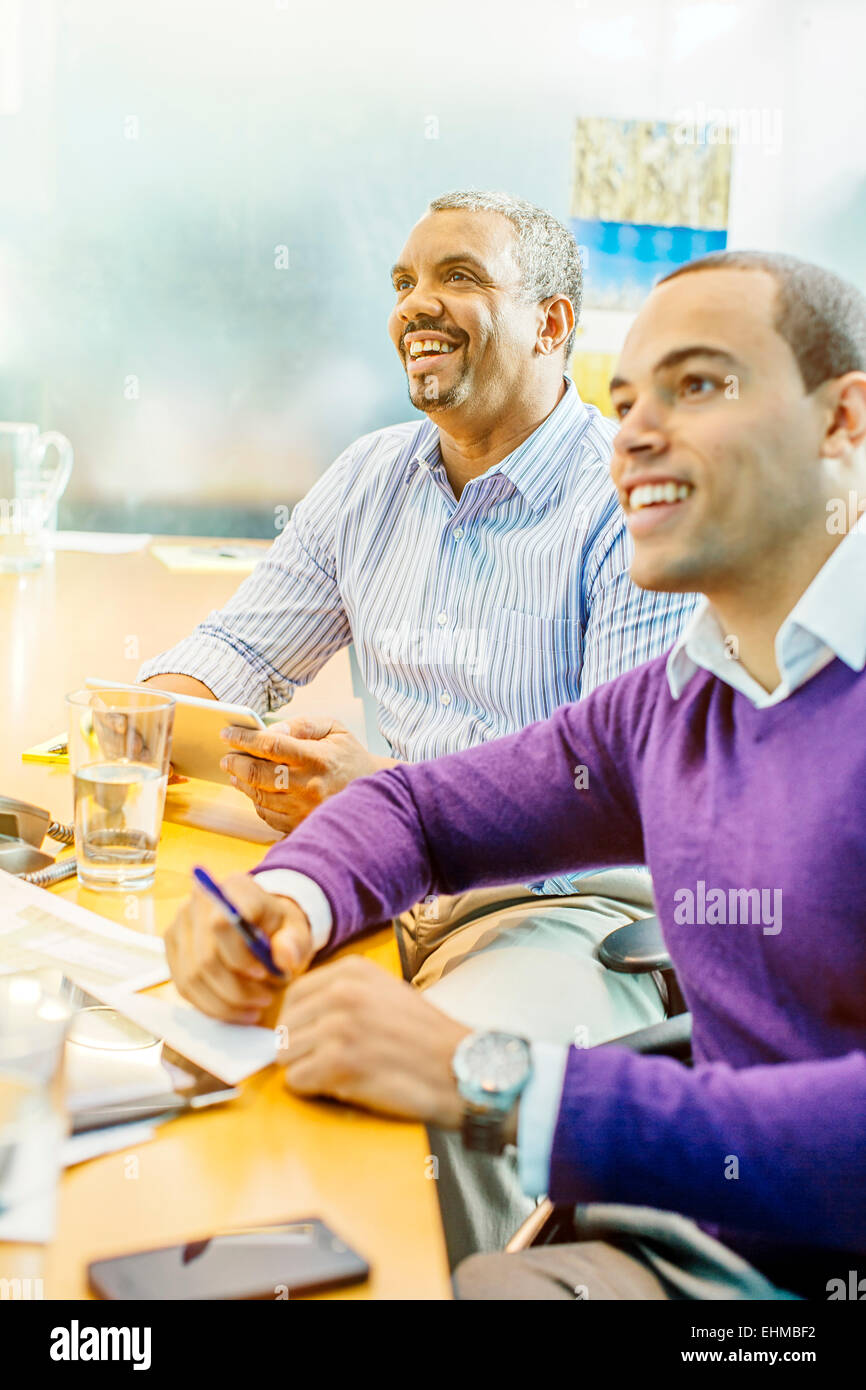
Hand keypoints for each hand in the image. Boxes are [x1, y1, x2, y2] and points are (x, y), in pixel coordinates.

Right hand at [165, 872, 315, 1023]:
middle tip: (264, 1000)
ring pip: (193, 976)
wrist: (259, 922)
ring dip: (224, 1003)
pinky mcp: (172, 945)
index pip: (222, 923)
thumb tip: (285, 958)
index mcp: (234, 887)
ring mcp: (181, 922)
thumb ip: (294, 943)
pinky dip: (210, 1005)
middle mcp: (200, 899)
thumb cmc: (277, 927)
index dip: (240, 956)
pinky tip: (234, 1009)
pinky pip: (184, 985)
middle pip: (206, 957)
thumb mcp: (296, 931)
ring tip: (253, 1008)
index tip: (263, 974)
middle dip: (236, 989)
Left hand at [219, 715, 394, 833]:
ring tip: (235, 772)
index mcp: (316, 757)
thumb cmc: (349, 756)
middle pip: (257, 773)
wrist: (374, 794)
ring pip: (259, 795)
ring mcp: (303, 809)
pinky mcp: (301, 825)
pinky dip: (256, 802)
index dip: (243, 738)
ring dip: (241, 782)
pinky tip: (254, 791)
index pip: (270, 744)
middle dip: (235, 762)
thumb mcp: (333, 728)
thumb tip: (269, 729)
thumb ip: (301, 725)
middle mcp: (308, 785)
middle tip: (227, 757)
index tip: (226, 733)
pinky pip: (267, 815)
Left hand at [277, 956, 469, 1125]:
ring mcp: (339, 1026)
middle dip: (302, 1050)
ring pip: (285, 1055)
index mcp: (352, 971)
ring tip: (342, 1073)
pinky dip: (314, 1090)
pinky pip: (296, 1081)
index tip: (314, 1040)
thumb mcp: (385, 992)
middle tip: (333, 1062)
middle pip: (285, 1027)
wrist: (460, 1067)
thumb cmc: (425, 1037)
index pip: (294, 996)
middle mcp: (341, 992)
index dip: (299, 1024)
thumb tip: (297, 1017)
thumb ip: (343, 994)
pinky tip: (344, 1086)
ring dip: (308, 1071)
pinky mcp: (338, 1063)